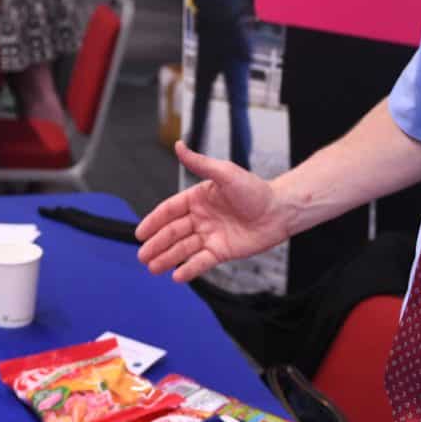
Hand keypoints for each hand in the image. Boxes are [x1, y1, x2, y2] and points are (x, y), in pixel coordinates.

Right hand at [134, 141, 291, 281]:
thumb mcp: (224, 173)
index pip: (170, 210)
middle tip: (142, 256)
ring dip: (167, 258)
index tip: (140, 232)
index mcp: (198, 198)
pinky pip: (201, 262)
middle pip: (173, 232)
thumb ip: (199, 162)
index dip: (154, 221)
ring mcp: (210, 236)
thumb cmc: (255, 190)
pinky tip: (176, 276)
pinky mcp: (221, 252)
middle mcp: (201, 218)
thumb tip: (178, 145)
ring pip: (183, 249)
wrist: (280, 211)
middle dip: (157, 244)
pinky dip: (189, 269)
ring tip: (152, 268)